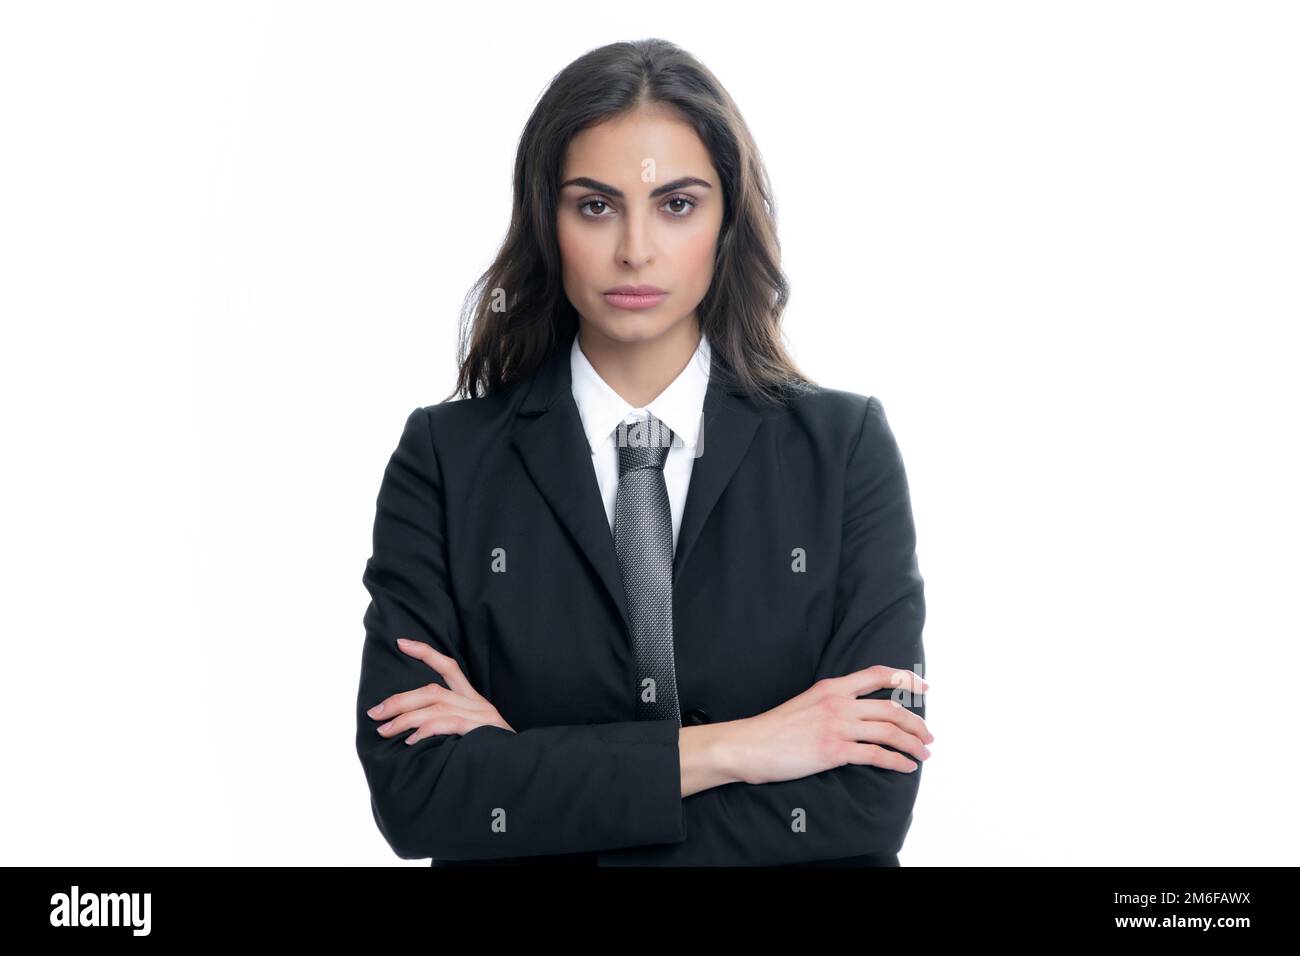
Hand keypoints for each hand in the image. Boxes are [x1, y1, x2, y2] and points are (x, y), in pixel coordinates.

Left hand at [366, 637, 515, 743]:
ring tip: (385, 730)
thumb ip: (450, 730)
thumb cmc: (492, 757)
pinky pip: (447, 724)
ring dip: (405, 718)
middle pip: (433, 689)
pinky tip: (411, 741)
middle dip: (400, 700)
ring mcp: (480, 716)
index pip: (449, 667)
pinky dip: (426, 730)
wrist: (521, 768)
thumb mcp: (472, 737)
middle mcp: (477, 704)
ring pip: (435, 706)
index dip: (425, 652)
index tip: (401, 642)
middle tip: (375, 712)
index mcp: (474, 701)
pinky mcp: (481, 729)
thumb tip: (413, 734)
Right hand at [725, 666, 931, 784]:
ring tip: (924, 754)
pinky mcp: (833, 751)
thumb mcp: (806, 703)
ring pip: (889, 731)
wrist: (749, 745)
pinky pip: (876, 755)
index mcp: (831, 687)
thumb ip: (832, 703)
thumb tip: (857, 712)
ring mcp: (836, 726)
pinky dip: (897, 762)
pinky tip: (906, 767)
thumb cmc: (775, 729)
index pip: (876, 674)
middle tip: (928, 737)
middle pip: (891, 708)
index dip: (905, 679)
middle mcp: (838, 703)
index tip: (924, 687)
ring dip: (913, 744)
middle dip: (917, 724)